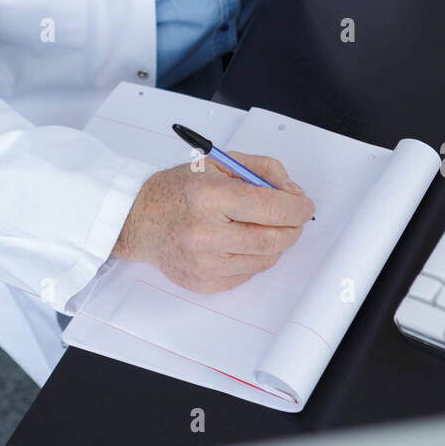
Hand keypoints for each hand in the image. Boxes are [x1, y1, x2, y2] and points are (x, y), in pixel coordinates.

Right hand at [110, 151, 314, 293]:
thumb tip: (295, 195)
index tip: (305, 206)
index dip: (298, 208)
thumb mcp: (221, 162)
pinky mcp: (204, 282)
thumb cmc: (180, 189)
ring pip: (266, 259)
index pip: (272, 207)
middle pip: (274, 238)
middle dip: (293, 227)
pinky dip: (252, 258)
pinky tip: (236, 242)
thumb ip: (264, 171)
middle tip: (293, 218)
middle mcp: (206, 232)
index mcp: (211, 195)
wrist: (139, 220)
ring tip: (257, 226)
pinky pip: (248, 274)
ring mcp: (204, 262)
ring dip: (273, 243)